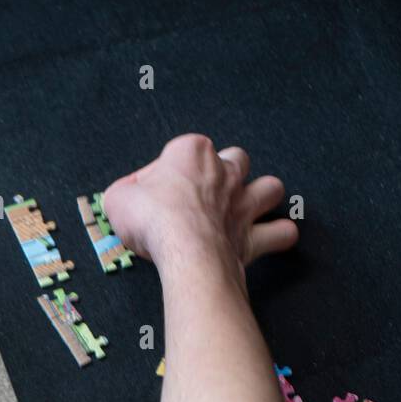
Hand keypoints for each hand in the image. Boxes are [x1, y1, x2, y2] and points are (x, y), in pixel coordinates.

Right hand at [102, 134, 298, 268]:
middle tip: (212, 192)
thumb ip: (127, 192)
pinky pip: (280, 233)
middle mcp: (224, 172)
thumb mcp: (120, 198)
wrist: (184, 250)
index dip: (167, 174)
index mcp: (192, 152)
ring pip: (270, 188)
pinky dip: (280, 235)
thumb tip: (130, 197)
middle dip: (228, 172)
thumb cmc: (153, 219)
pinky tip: (276, 236)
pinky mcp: (254, 235)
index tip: (155, 195)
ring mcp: (243, 203)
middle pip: (236, 160)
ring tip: (252, 207)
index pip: (181, 154)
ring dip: (264, 196)